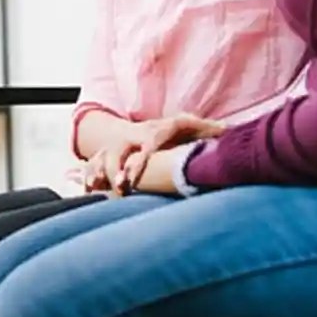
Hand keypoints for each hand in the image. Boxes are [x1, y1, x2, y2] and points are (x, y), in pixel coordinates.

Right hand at [80, 114, 221, 193]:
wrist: (150, 129)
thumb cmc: (175, 132)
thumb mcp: (192, 127)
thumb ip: (210, 130)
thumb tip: (230, 131)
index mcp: (153, 132)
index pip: (144, 145)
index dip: (139, 161)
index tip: (134, 177)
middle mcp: (131, 137)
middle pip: (116, 150)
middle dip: (115, 169)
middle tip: (121, 189)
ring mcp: (117, 146)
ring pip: (99, 157)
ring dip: (96, 173)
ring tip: (94, 189)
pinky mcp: (107, 156)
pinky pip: (91, 165)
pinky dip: (87, 177)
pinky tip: (86, 190)